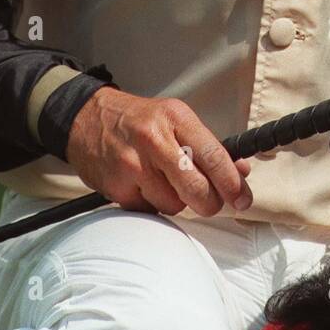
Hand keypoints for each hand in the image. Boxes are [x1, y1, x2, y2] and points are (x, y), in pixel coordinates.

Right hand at [66, 87, 252, 217]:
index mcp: (175, 118)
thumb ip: (207, 146)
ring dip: (177, 202)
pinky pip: (148, 210)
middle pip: (196, 188)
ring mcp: (133, 165)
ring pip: (173, 205)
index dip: (232, 183)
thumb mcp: (175, 119)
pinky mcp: (116, 187)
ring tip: (165, 182)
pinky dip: (152, 204)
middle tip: (210, 202)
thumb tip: (241, 171)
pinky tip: (144, 186)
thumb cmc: (139, 120)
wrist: (86, 118)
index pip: (213, 156)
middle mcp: (154, 140)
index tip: (243, 199)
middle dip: (209, 203)